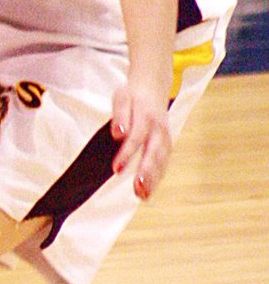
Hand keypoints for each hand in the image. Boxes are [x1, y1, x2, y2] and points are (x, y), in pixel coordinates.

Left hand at [110, 81, 171, 199]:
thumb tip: (118, 133)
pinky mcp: (167, 143)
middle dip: (147, 172)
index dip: (127, 154)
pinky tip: (148, 191)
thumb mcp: (121, 97)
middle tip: (138, 189)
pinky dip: (158, 177)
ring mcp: (166, 137)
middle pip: (154, 152)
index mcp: (146, 116)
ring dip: (154, 179)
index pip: (137, 138)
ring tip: (142, 196)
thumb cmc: (132, 94)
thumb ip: (120, 115)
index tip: (116, 169)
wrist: (153, 86)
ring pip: (162, 160)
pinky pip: (164, 162)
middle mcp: (159, 129)